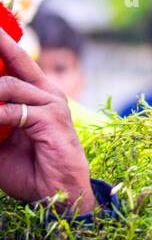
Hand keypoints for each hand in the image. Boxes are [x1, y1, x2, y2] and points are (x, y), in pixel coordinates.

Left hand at [0, 27, 93, 213]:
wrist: (57, 198)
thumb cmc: (30, 171)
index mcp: (36, 93)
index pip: (16, 57)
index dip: (2, 41)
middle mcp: (46, 91)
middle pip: (15, 58)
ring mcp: (52, 103)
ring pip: (7, 86)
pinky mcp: (52, 119)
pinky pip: (12, 110)